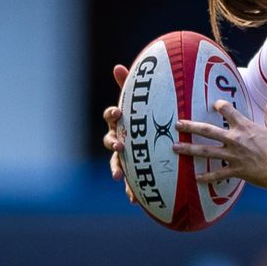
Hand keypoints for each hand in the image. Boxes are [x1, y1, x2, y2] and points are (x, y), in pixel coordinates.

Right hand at [102, 63, 139, 209]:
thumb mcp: (144, 104)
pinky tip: (134, 199)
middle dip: (114, 144)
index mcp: (120, 122)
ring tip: (120, 176)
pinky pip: (130, 182)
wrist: (156, 138)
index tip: (119, 114)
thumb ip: (132, 87)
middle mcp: (118, 138)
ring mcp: (124, 156)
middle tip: (121, 146)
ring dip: (116, 168)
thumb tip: (117, 66)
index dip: (112, 115)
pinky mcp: (133, 172)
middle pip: (110, 141)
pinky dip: (131, 190)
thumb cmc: (148, 117)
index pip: (111, 116)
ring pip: (116, 163)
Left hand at [173, 94, 266, 192]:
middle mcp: (233, 139)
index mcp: (243, 126)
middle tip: (178, 125)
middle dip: (190, 127)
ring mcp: (232, 155)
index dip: (219, 105)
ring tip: (175, 148)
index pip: (226, 109)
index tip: (215, 105)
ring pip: (205, 151)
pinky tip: (196, 178)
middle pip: (207, 130)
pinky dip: (206, 177)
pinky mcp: (234, 170)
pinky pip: (217, 174)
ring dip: (189, 149)